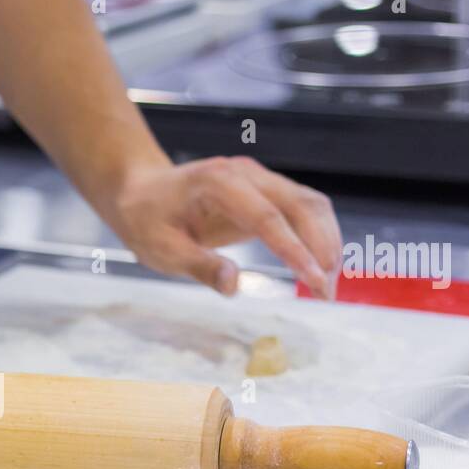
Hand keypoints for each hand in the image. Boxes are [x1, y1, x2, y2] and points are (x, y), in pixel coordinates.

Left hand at [106, 155, 342, 297]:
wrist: (142, 191)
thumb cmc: (147, 219)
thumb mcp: (161, 249)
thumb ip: (199, 265)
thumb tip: (235, 286)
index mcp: (219, 183)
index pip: (268, 217)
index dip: (295, 250)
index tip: (314, 281)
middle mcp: (247, 174)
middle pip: (302, 205)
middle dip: (322, 249)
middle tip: (326, 294)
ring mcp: (260, 180)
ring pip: (311, 205)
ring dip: (327, 244)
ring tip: (325, 287)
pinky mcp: (266, 192)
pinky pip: (303, 210)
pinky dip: (317, 238)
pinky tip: (318, 268)